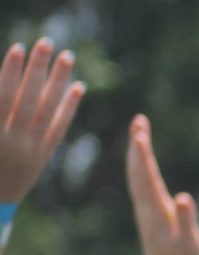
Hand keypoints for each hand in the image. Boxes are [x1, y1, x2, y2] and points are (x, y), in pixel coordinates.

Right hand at [0, 40, 84, 203]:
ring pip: (49, 110)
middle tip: (48, 42)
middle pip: (29, 99)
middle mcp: (15, 142)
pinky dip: (69, 107)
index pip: (3, 98)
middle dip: (38, 70)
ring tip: (68, 56)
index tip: (18, 47)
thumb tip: (1, 83)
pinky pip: (60, 128)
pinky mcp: (45, 155)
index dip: (10, 72)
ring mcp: (33, 149)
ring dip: (59, 82)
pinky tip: (79, 87)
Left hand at [126, 116, 198, 254]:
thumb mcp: (189, 245)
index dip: (142, 154)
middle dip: (137, 145)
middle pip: (137, 170)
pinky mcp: (150, 213)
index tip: (139, 131)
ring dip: (136, 153)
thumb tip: (184, 198)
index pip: (146, 176)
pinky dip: (140, 166)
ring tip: (139, 131)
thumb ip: (186, 221)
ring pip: (137, 175)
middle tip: (139, 121)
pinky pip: (141, 183)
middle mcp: (146, 207)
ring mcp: (146, 209)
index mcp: (155, 211)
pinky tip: (142, 159)